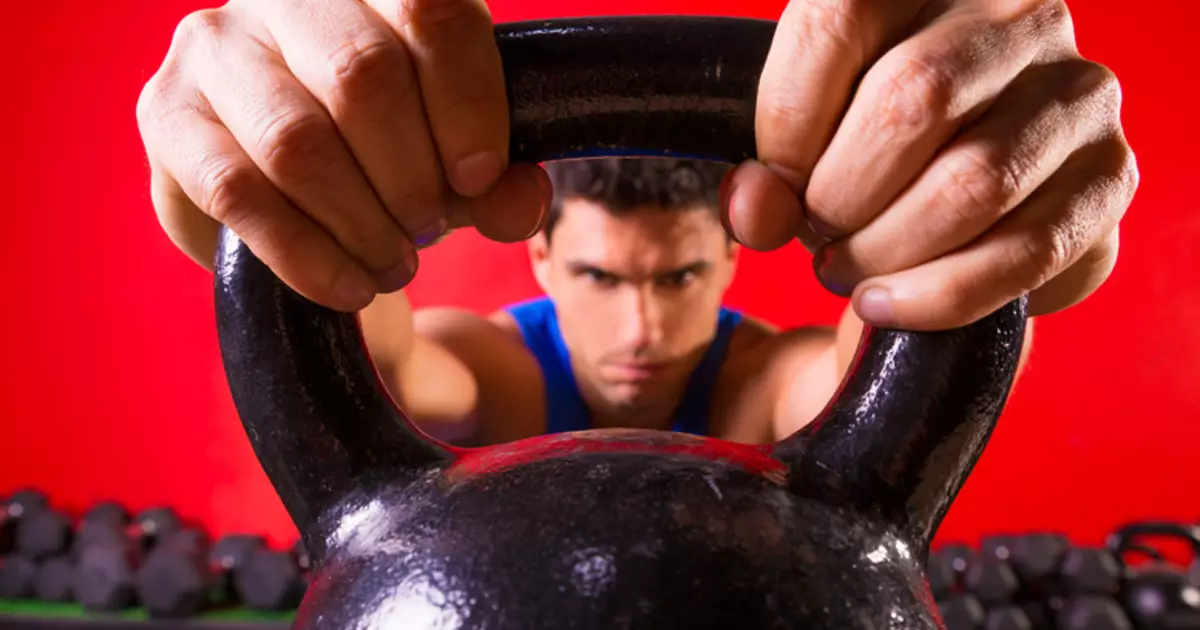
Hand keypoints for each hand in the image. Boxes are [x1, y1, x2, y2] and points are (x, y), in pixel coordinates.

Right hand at [137, 0, 548, 311]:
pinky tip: (347, 284)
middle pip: (361, 75)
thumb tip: (516, 200)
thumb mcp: (457, 162)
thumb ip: (497, 181)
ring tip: (393, 263)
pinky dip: (304, 253)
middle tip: (429, 228)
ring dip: (360, 222)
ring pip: (296, 140)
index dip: (467, 102)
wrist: (298, 193)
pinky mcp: (165, 113)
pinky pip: (237, 191)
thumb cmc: (391, 156)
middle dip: (411, 176)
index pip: (431, 11)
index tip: (480, 177)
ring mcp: (215, 45)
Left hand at [725, 0, 1138, 329]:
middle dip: (841, 194)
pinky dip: (941, 294)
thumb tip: (757, 209)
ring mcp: (1078, 92)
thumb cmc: (869, 153)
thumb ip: (769, 169)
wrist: (956, 205)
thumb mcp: (804, 142)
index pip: (837, 23)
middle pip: (912, 99)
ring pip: (974, 181)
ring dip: (887, 249)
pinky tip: (890, 305)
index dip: (785, 124)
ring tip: (849, 270)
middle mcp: (1020, 14)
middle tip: (818, 235)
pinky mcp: (1110, 177)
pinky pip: (1028, 250)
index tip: (772, 186)